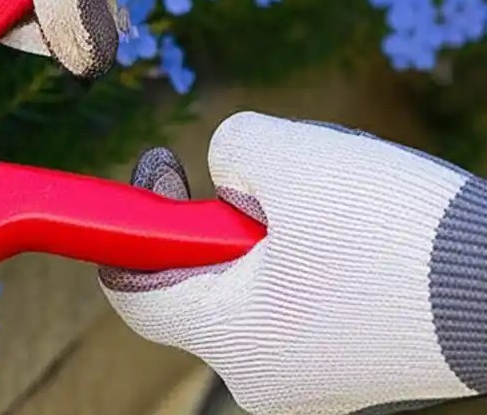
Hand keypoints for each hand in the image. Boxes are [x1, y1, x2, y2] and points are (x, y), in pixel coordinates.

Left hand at [99, 112, 486, 414]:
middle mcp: (261, 376)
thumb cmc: (396, 231)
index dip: (130, 222)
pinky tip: (358, 231)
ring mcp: (311, 378)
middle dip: (217, 217)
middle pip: (199, 282)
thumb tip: (226, 175)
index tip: (160, 167)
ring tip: (329, 204)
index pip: (134, 290)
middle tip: (257, 177)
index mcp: (231, 338)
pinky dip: (309, 258)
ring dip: (271, 233)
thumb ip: (228, 149)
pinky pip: (301, 302)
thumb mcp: (289, 155)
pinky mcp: (353, 367)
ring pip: (254, 287)